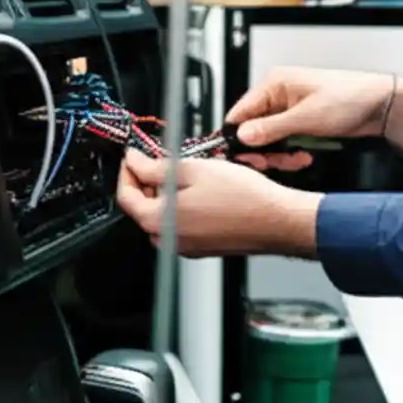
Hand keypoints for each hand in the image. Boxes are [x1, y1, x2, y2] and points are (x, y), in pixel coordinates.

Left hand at [115, 148, 320, 257]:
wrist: (276, 221)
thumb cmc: (242, 197)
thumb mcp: (193, 169)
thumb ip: (155, 167)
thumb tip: (135, 161)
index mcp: (158, 220)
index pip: (125, 195)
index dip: (126, 170)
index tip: (133, 155)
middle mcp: (167, 239)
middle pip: (143, 207)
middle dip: (146, 181)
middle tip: (159, 159)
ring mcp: (185, 247)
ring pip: (164, 216)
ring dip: (166, 194)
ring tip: (184, 173)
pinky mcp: (203, 248)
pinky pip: (182, 225)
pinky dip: (183, 207)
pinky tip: (201, 191)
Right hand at [224, 67, 393, 171]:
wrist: (380, 105)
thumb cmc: (349, 98)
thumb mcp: (306, 117)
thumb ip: (271, 128)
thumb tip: (242, 136)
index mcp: (274, 84)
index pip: (240, 113)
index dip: (239, 138)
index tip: (246, 158)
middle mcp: (278, 94)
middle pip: (252, 129)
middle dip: (263, 150)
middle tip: (274, 163)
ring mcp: (289, 109)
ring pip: (268, 139)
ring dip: (279, 154)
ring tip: (295, 159)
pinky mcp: (300, 121)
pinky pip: (284, 141)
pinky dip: (290, 152)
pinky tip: (303, 156)